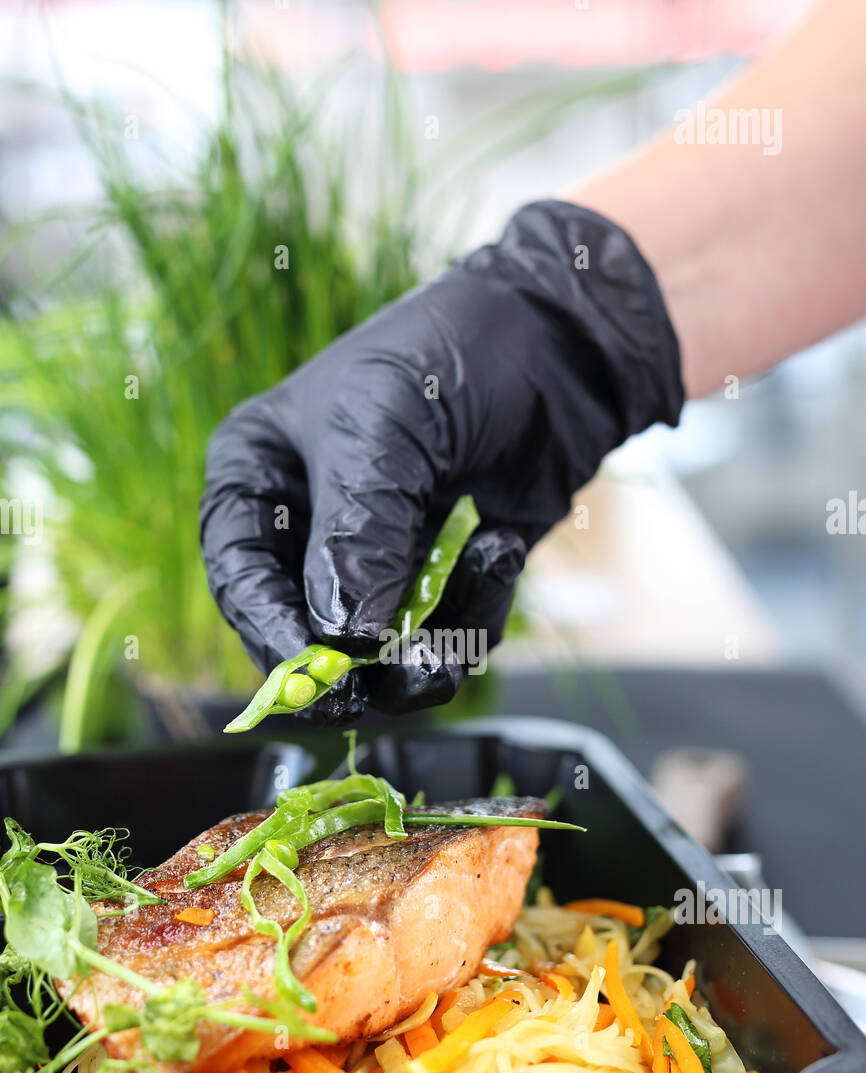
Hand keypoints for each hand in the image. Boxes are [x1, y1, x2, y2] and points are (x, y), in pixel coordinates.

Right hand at [201, 200, 682, 722]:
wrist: (562, 341)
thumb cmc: (449, 354)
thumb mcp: (382, 428)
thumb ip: (357, 533)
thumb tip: (344, 636)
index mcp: (260, 477)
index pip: (240, 576)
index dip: (270, 630)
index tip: (318, 671)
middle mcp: (308, 530)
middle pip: (307, 634)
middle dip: (360, 660)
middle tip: (409, 665)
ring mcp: (377, 561)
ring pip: (380, 655)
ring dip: (431, 643)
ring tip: (484, 571)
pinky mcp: (441, 583)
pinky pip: (445, 637)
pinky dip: (479, 609)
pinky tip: (501, 544)